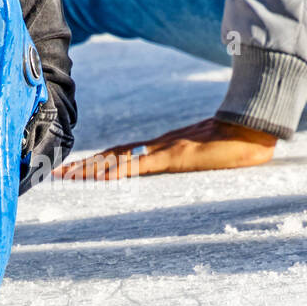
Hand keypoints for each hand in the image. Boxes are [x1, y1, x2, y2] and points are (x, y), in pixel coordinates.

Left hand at [55, 118, 276, 180]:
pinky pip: (143, 164)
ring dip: (93, 169)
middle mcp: (157, 147)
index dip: (94, 162)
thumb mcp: (201, 155)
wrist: (251, 129)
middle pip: (112, 156)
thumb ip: (185, 161)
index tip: (71, 169)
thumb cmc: (231, 144)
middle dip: (83, 166)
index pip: (120, 155)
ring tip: (69, 176)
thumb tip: (177, 169)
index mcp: (160, 148)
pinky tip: (104, 176)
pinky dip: (121, 170)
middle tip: (56, 173)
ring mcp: (165, 150)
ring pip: (121, 159)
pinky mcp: (176, 155)